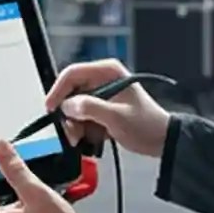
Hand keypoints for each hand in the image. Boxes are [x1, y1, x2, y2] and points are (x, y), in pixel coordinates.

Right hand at [44, 59, 170, 158]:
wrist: (161, 141)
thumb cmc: (147, 125)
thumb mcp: (117, 117)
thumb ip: (90, 108)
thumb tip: (68, 105)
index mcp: (107, 72)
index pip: (71, 74)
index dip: (58, 91)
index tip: (51, 109)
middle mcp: (101, 79)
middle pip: (69, 92)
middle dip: (67, 113)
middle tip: (69, 131)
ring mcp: (100, 94)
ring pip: (73, 106)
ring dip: (74, 124)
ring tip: (82, 139)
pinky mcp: (100, 108)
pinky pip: (80, 116)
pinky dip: (81, 128)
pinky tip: (90, 138)